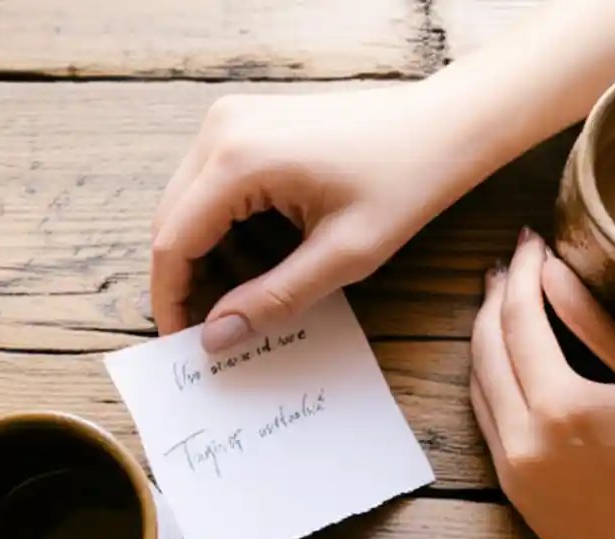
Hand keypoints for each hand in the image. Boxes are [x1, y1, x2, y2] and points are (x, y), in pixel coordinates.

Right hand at [151, 83, 468, 351]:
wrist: (443, 125)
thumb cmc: (405, 182)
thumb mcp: (342, 256)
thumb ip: (272, 299)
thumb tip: (216, 339)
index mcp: (238, 158)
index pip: (173, 242)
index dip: (171, 299)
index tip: (185, 344)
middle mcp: (222, 129)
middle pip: (171, 221)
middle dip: (185, 280)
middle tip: (214, 331)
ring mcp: (231, 119)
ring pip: (187, 204)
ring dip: (205, 255)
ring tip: (244, 298)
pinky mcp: (246, 121)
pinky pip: (211, 184)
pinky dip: (223, 226)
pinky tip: (258, 259)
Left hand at [469, 228, 614, 538]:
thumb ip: (603, 331)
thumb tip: (558, 275)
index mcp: (563, 403)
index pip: (522, 317)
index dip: (524, 271)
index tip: (532, 239)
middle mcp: (522, 429)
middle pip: (488, 339)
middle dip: (499, 291)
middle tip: (515, 258)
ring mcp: (507, 456)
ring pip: (476, 372)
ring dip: (485, 326)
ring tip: (505, 291)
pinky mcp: (504, 475)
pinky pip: (482, 407)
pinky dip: (485, 367)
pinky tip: (502, 346)